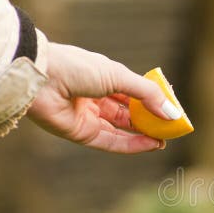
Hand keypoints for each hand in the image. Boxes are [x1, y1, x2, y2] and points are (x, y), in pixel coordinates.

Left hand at [27, 43, 182, 152]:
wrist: (41, 77)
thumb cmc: (77, 67)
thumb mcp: (119, 76)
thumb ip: (147, 94)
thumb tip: (172, 112)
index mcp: (105, 79)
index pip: (134, 95)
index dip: (153, 103)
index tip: (172, 110)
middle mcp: (97, 99)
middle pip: (130, 115)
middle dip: (152, 122)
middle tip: (172, 129)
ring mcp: (90, 118)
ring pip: (123, 131)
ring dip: (145, 136)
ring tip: (165, 139)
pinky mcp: (82, 134)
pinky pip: (111, 142)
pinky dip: (132, 145)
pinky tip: (150, 144)